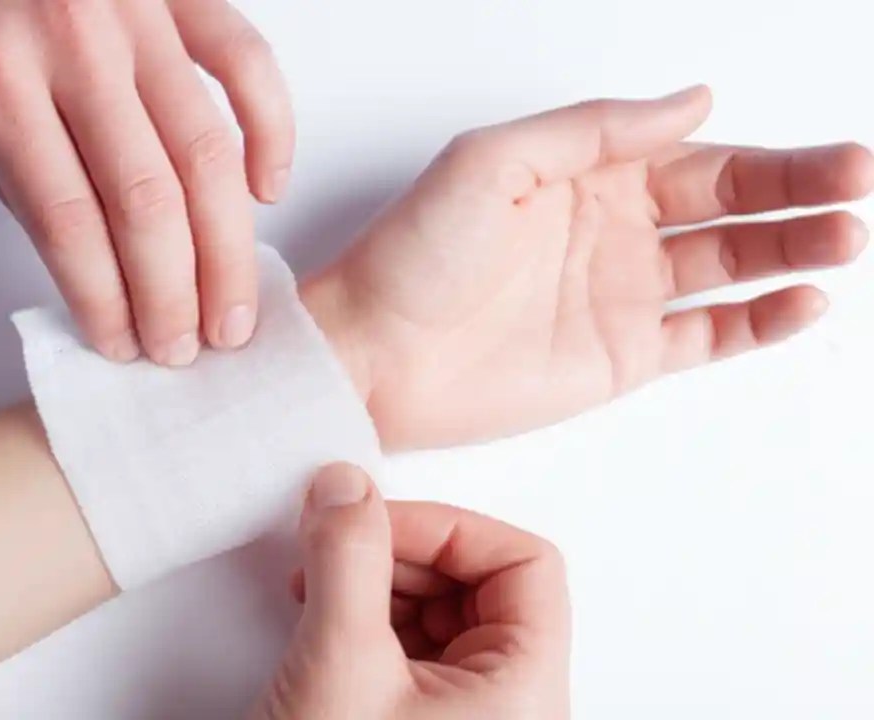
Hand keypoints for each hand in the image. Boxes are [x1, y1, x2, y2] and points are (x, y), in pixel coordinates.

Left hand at [0, 0, 293, 364]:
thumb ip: (14, 179)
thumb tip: (89, 264)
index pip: (67, 223)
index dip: (105, 299)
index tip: (124, 344)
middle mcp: (73, 49)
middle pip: (146, 203)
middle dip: (173, 295)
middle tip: (187, 348)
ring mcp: (139, 17)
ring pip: (206, 153)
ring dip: (226, 248)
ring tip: (232, 312)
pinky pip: (247, 63)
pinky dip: (270, 131)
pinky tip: (265, 191)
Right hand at [253, 464, 569, 719]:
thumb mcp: (340, 662)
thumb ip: (348, 560)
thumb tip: (344, 486)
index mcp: (525, 689)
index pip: (526, 563)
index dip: (449, 528)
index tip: (376, 522)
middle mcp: (507, 703)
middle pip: (480, 581)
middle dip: (400, 552)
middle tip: (336, 545)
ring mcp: (462, 716)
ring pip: (439, 611)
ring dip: (373, 582)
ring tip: (316, 584)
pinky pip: (407, 647)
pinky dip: (362, 619)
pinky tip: (316, 619)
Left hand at [302, 86, 873, 448]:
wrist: (373, 355)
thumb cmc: (413, 253)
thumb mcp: (495, 161)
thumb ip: (596, 131)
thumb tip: (694, 102)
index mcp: (585, 177)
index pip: (693, 158)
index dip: (765, 155)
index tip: (830, 154)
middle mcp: (611, 232)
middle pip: (726, 206)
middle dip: (796, 193)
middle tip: (856, 185)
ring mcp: (619, 296)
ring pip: (727, 266)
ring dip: (791, 250)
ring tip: (846, 236)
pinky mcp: (619, 357)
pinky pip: (705, 336)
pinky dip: (757, 322)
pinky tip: (802, 300)